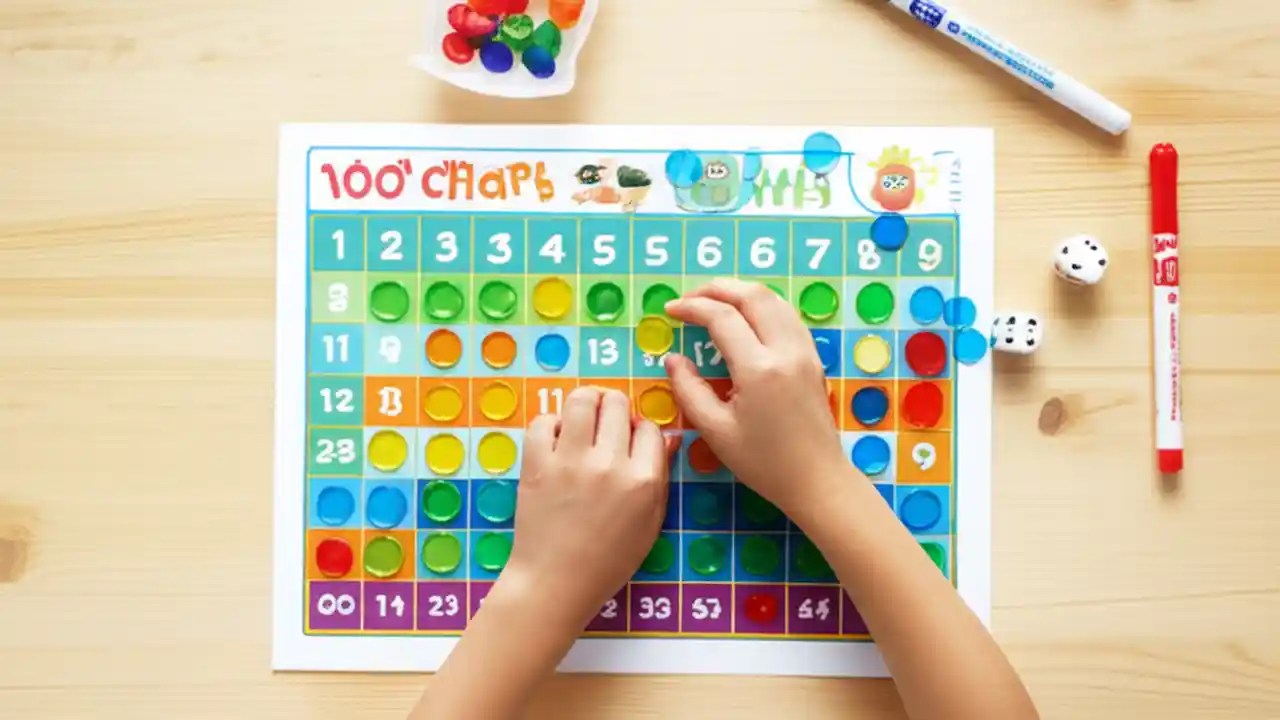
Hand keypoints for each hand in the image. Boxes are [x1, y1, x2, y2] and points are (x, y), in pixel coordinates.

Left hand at [502, 387, 672, 629]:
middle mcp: (610, 464)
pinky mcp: (537, 464)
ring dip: (586, 402)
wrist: (556, 583)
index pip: (650, 428)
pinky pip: (543, 421)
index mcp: (643, 481)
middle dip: (615, 408)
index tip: (630, 439)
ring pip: (582, 400)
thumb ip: (660, 477)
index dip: (641, 430)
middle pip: (618, 404)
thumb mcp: (649, 523)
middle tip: (606, 423)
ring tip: (582, 416)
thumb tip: (669, 437)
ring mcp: (571, 462)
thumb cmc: (608, 560)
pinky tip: (555, 438)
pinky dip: (550, 424)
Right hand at [664, 278, 851, 517]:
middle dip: (717, 288)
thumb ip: (689, 390)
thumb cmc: (764, 463)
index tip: (670, 310)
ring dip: (742, 292)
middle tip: (690, 297)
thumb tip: (674, 359)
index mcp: (759, 369)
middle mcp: (786, 351)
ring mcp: (804, 352)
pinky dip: (762, 306)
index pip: (722, 318)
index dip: (692, 307)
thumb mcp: (716, 431)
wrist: (816, 480)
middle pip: (752, 296)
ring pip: (774, 300)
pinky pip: (787, 316)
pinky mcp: (813, 359)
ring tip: (714, 300)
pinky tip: (746, 317)